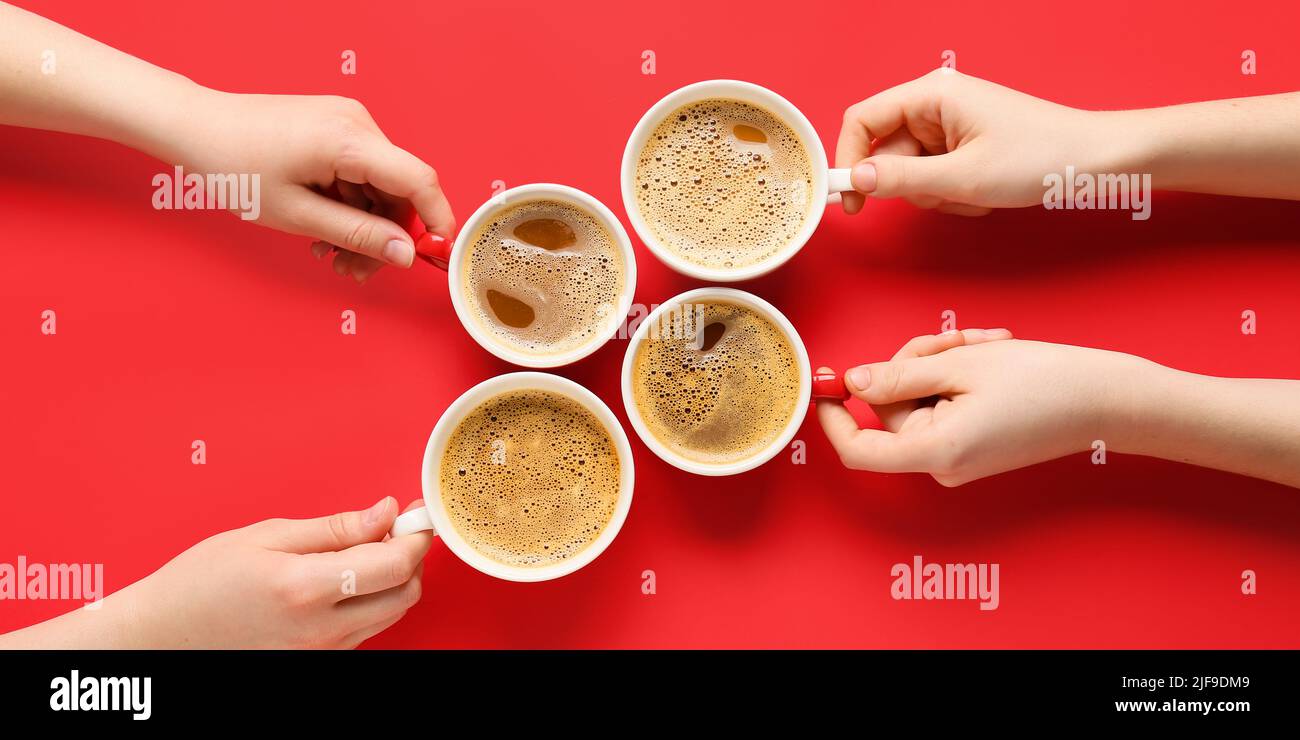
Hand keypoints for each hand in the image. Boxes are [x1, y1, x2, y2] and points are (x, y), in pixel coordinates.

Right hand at [0, 497, 433, 648]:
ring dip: (393, 581)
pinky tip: (346, 579)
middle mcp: (320, 628)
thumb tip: (384, 513)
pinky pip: (365, 630)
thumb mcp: (265, 536)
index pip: (396, 565)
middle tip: (394, 529)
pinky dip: (371, 602)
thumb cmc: (200, 583)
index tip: (415, 514)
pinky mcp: (317, 660)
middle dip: (411, 558)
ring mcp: (321, 651)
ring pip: (389, 614)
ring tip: (364, 550)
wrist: (163, 636)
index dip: (415, 535)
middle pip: (405, 595)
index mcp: (305, 588)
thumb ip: (334, 527)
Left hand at [164, 90, 455, 282]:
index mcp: (351, 140)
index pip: (420, 180)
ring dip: (365, 226)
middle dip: (386, 235)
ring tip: (331, 255)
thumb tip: (405, 255)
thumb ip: (359, 236)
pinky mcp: (336, 130)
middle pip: (400, 190)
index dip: (437, 220)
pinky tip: (324, 230)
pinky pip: (362, 175)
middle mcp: (357, 124)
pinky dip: (350, 207)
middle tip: (355, 270)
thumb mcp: (299, 215)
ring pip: (380, 187)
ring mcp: (347, 124)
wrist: (195, 128)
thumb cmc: (235, 167)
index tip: (437, 255)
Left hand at [815, 330, 1152, 485]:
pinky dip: (957, 378)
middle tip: (952, 337)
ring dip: (941, 363)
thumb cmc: (1044, 380)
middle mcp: (943, 466)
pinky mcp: (973, 448)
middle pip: (892, 411)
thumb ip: (898, 377)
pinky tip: (987, 356)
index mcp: (936, 452)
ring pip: (919, 401)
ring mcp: (959, 460)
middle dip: (913, 363)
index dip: (833, 417)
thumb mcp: (960, 365)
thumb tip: (853, 384)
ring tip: (981, 343)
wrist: (1107, 399)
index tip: (826, 383)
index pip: (858, 449)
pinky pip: (943, 408)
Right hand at [836, 70, 1117, 215]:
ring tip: (975, 192)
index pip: (862, 120)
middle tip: (945, 195)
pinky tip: (983, 192)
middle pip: (887, 150)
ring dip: (936, 193)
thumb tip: (855, 182)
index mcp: (932, 94)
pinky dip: (953, 192)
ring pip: (911, 170)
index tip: (850, 198)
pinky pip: (935, 175)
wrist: (1096, 162)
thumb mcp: (963, 177)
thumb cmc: (1040, 158)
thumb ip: (901, 180)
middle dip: (911, 185)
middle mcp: (936, 104)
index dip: (849, 159)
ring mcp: (951, 125)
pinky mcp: (964, 144)